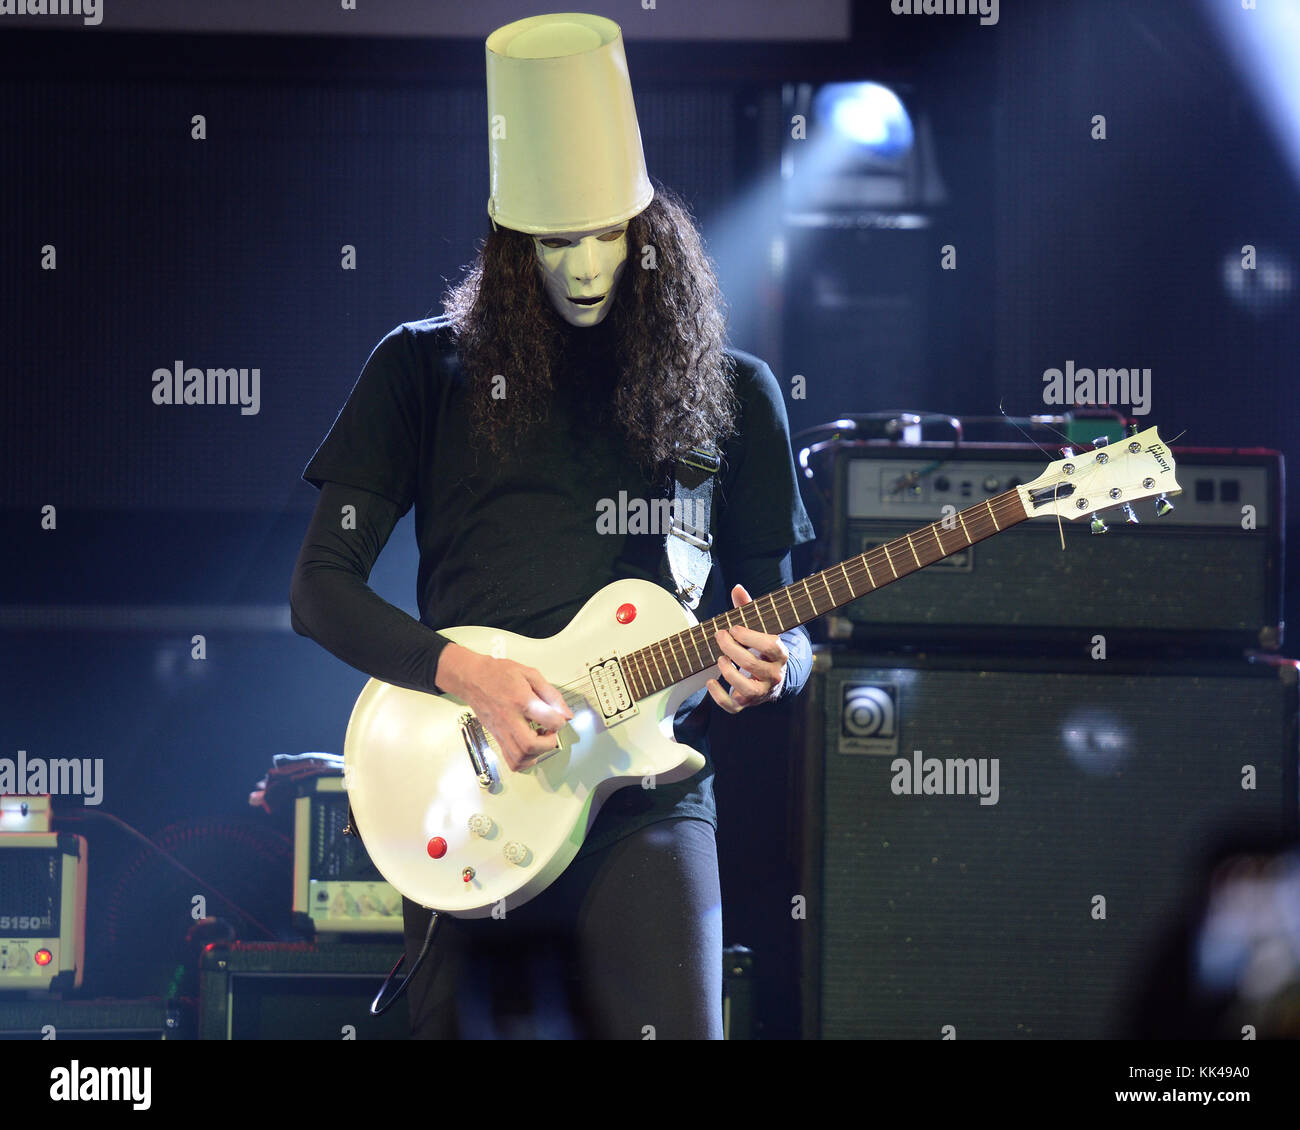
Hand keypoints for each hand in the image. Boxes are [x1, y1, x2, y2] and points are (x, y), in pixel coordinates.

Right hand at [435, 643, 572, 771]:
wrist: (473, 678)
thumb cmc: (498, 674)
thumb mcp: (530, 674)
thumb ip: (551, 694)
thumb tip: (566, 714)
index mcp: (520, 700)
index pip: (548, 720)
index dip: (560, 721)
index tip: (559, 718)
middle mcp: (509, 718)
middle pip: (530, 745)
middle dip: (548, 744)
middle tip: (550, 733)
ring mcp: (501, 730)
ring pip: (519, 757)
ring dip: (536, 754)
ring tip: (539, 739)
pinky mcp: (496, 737)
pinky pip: (510, 760)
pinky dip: (524, 761)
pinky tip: (529, 749)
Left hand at [706, 584, 788, 713]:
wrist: (772, 678)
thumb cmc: (761, 647)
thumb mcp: (759, 627)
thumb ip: (749, 608)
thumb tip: (737, 588)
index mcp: (780, 654)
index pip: (771, 645)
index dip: (750, 636)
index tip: (733, 628)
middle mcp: (773, 675)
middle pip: (753, 665)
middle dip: (732, 648)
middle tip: (719, 636)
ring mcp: (761, 691)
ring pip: (746, 689)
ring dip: (729, 673)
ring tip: (720, 659)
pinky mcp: (747, 703)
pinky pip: (733, 707)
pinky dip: (719, 697)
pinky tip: (710, 682)